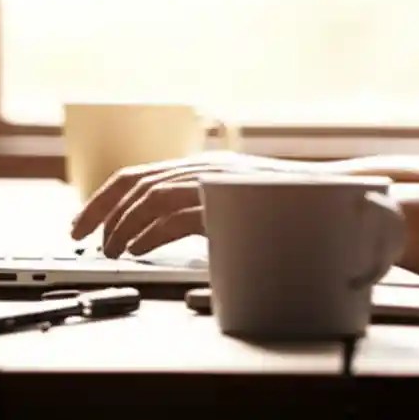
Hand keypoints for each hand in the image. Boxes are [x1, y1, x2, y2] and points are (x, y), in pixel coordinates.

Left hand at [70, 151, 320, 256]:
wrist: (340, 203)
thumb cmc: (288, 214)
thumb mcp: (233, 210)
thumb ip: (196, 214)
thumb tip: (150, 237)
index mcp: (202, 169)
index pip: (140, 176)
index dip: (105, 198)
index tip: (82, 224)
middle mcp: (205, 169)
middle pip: (136, 181)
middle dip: (100, 209)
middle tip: (78, 235)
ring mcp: (218, 183)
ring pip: (152, 195)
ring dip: (123, 225)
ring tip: (110, 249)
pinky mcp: (231, 202)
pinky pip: (179, 215)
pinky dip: (151, 234)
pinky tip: (139, 250)